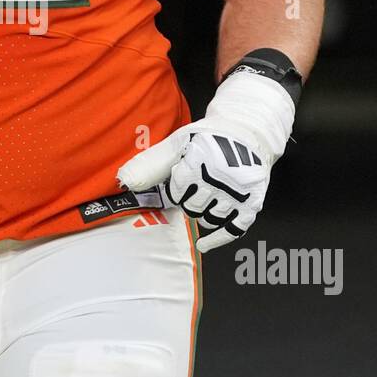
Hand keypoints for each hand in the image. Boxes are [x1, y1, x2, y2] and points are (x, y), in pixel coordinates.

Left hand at [116, 69, 295, 253]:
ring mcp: (237, 193)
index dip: (176, 188)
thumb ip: (152, 163)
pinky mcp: (252, 202)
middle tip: (195, 189)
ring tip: (206, 199)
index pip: (175, 192)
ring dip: (202, 214)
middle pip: (191, 207)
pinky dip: (218, 239)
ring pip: (208, 219)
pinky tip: (204, 244)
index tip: (182, 180)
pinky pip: (234, 229)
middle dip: (189, 201)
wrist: (248, 132)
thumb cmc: (210, 138)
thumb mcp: (178, 143)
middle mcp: (219, 179)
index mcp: (199, 162)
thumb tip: (124, 181)